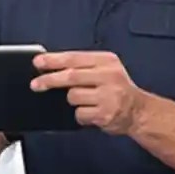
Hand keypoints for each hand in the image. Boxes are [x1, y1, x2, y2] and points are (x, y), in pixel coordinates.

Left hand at [30, 51, 148, 135]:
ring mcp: (108, 96)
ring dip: (72, 100)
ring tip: (85, 101)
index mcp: (106, 61)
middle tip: (36, 84)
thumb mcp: (106, 69)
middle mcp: (109, 76)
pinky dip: (80, 115)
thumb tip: (51, 66)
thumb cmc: (117, 89)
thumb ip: (83, 66)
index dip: (53, 60)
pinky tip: (91, 112)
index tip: (37, 62)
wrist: (138, 111)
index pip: (74, 58)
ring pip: (73, 96)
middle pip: (71, 76)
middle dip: (49, 80)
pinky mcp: (105, 114)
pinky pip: (79, 114)